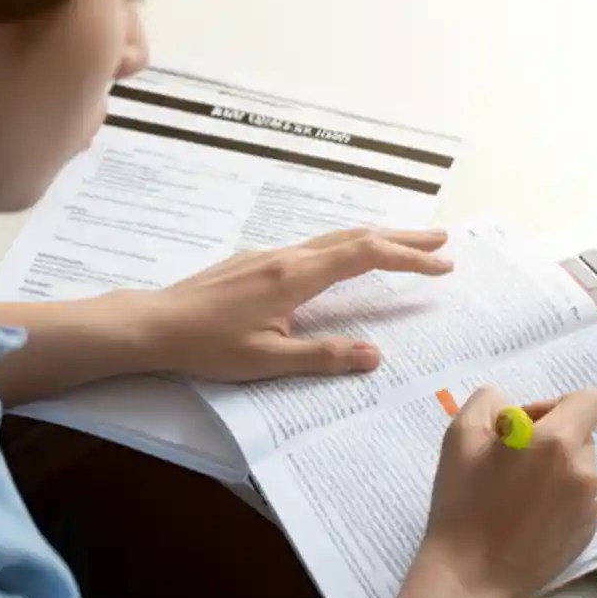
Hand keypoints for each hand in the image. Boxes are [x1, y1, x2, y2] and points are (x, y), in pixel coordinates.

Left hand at [130, 228, 451, 380]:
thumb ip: (324, 356)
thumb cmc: (207, 346)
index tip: (441, 265)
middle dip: (403, 237)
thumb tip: (375, 355)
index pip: (365, 255)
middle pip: (356, 236)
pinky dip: (348, 246)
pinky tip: (348, 259)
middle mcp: (287, 256)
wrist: (153, 324)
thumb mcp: (268, 361)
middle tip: (443, 240)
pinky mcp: (256, 261)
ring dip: (376, 239)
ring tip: (406, 244)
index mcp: (296, 276)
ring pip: (334, 238)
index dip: (408, 257)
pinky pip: (315, 246)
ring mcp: (270, 254)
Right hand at [422, 386, 596, 597]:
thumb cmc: (462, 502)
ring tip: (514, 495)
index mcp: (558, 442)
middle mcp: (583, 471)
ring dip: (552, 470)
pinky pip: (577, 499)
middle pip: (579, 435)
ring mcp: (589, 505)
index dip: (557, 404)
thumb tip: (512, 410)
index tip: (527, 426)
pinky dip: (556, 500)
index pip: (591, 400)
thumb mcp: (461, 435)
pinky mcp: (587, 533)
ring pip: (577, 468)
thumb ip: (490, 402)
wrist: (470, 575)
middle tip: (508, 462)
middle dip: (549, 438)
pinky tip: (524, 519)